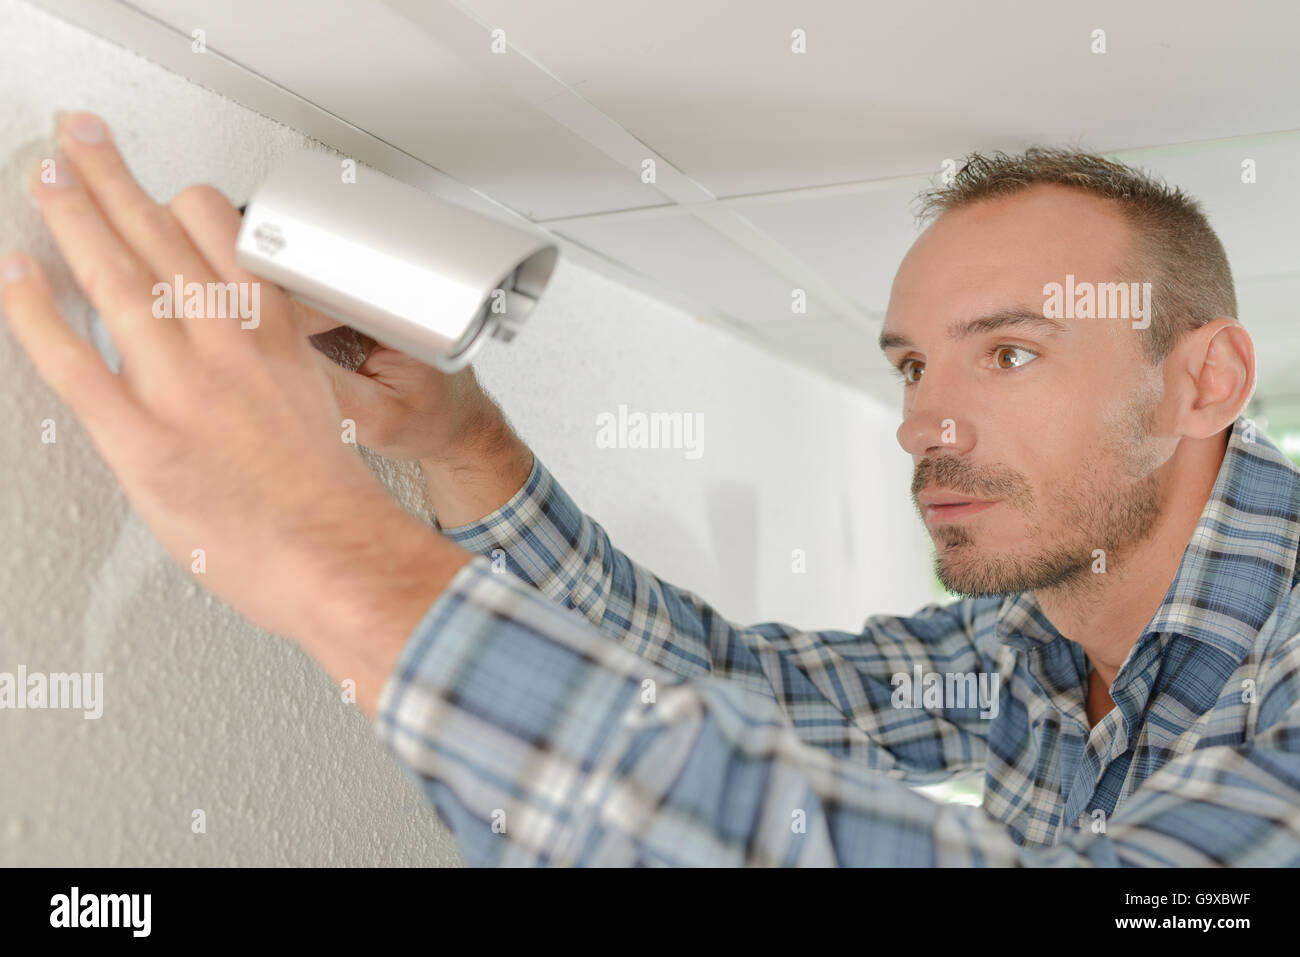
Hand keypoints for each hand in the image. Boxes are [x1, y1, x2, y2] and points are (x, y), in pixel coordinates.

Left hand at [0, 111, 469, 717]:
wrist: (334, 555)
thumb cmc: (328, 499)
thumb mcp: (314, 405)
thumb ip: (265, 366)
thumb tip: (230, 356)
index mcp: (270, 333)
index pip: (218, 235)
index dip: (177, 200)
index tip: (156, 186)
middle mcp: (224, 344)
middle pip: (157, 235)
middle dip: (111, 175)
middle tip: (80, 136)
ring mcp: (179, 385)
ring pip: (113, 275)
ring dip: (72, 215)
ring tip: (45, 176)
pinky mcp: (140, 435)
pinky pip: (71, 359)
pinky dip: (35, 312)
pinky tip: (16, 276)